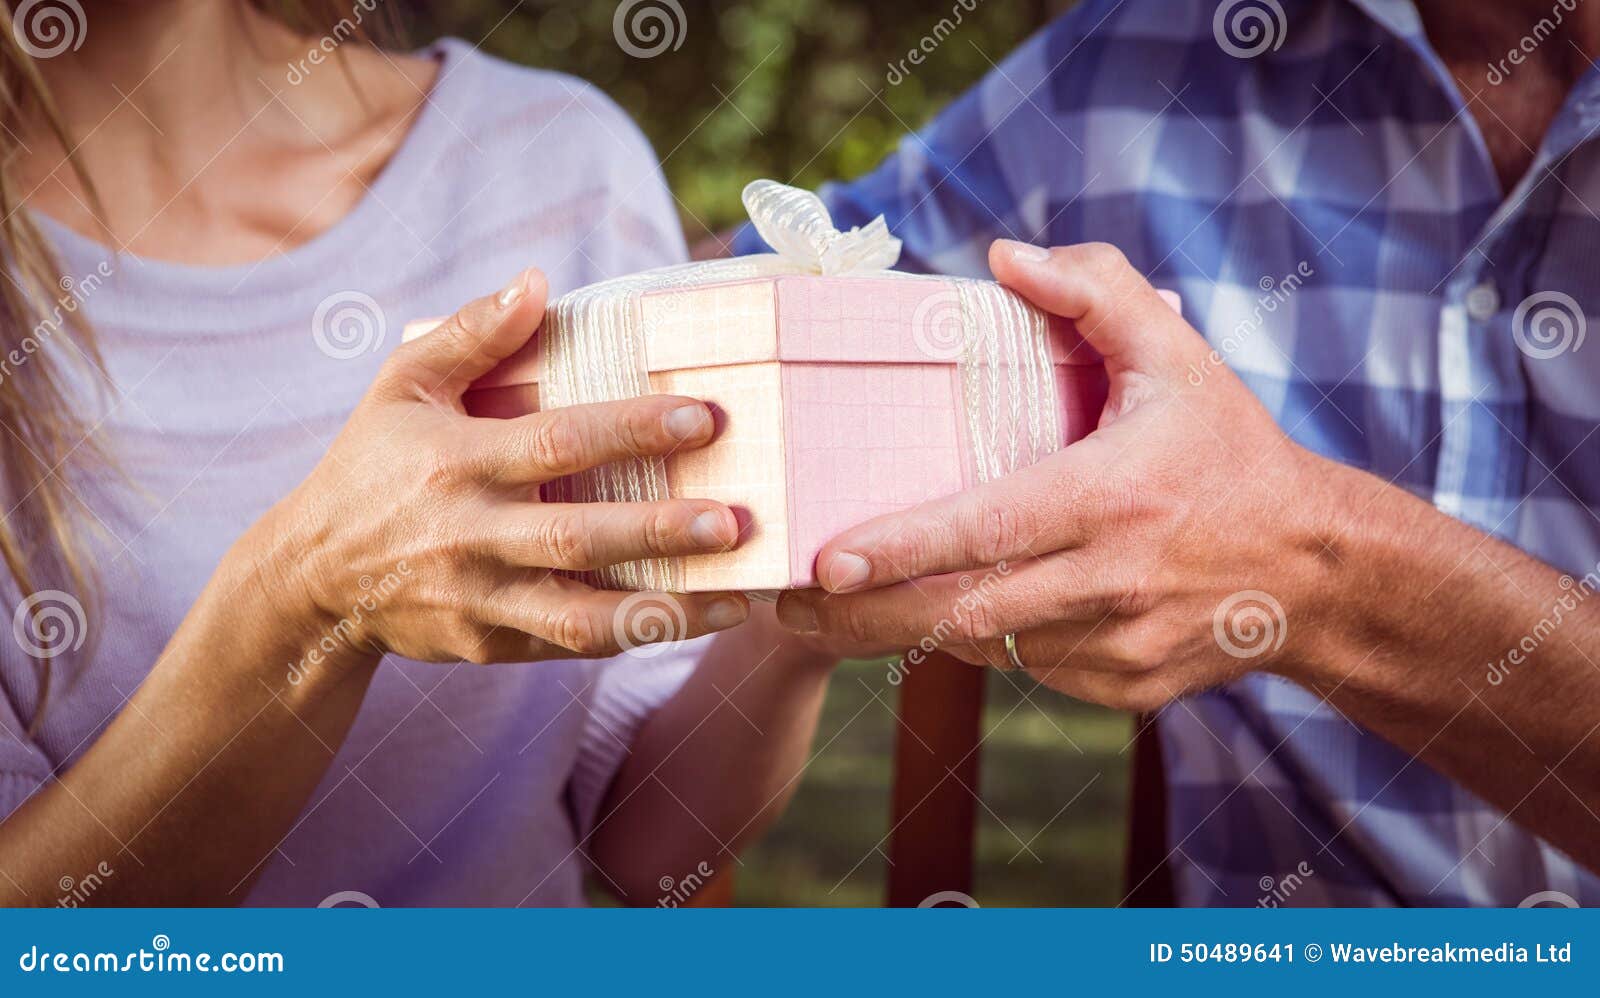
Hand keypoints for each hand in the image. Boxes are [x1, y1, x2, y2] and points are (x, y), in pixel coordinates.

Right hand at [253, 267, 749, 671]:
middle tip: (735, 522)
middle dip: (659, 531)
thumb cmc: (373, 464)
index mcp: (457, 462)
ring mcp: (480, 598)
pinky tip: (695, 618)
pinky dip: (632, 637)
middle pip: (576, 537)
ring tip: (739, 599)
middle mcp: (470, 535)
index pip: (556, 442)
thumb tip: (538, 281)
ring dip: (665, 611)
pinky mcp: (488, 645)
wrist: (312, 577)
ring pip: (581, 616)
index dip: (630, 430)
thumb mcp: (402, 385)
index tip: (702, 418)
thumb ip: (471, 333)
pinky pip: (569, 646)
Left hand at [775, 240, 1342, 709]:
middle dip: (864, 618)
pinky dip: (983, 641)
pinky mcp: (1119, 690)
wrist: (1317, 573)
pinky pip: (1025, 667)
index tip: (825, 564)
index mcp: (1113, 496)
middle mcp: (1110, 582)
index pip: (988, 529)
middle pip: (962, 614)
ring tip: (842, 609)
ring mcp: (1115, 647)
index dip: (902, 549)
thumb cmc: (1232, 454)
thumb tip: (1004, 256)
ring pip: (985, 646)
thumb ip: (1096, 292)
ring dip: (914, 628)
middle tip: (788, 605)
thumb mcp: (1179, 356)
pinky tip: (953, 612)